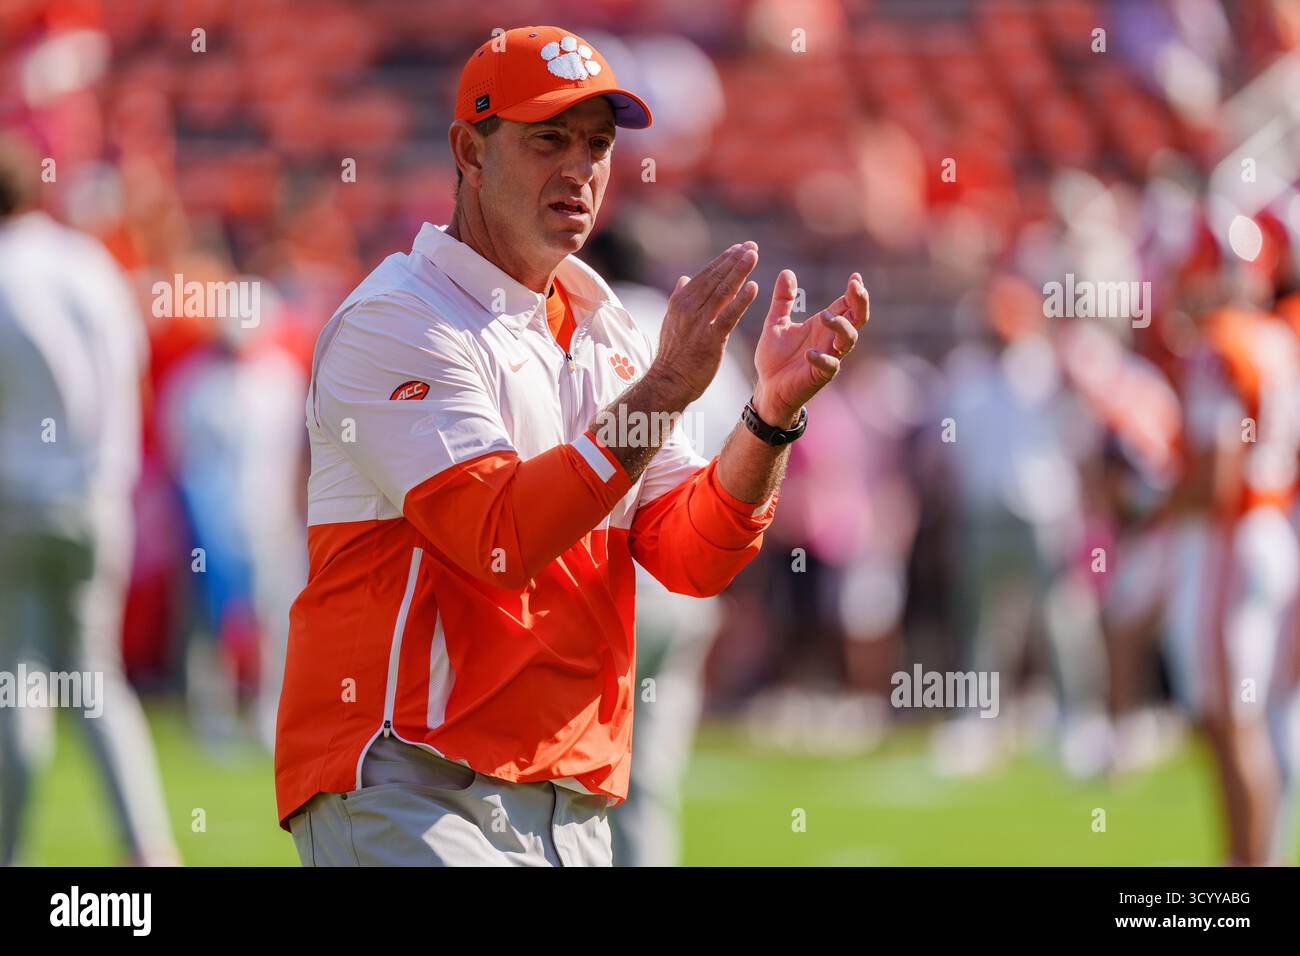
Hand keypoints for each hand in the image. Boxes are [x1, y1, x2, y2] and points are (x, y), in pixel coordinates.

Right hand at [648, 242, 759, 403]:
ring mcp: (699, 323)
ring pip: (722, 291)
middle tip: (751, 246)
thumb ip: (679, 298)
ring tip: (753, 256)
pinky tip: (753, 287)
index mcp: (680, 301)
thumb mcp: (671, 321)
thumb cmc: (673, 354)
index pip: (706, 275)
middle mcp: (688, 308)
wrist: (669, 382)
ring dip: (739, 272)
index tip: (739, 248)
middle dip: (734, 260)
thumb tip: (684, 278)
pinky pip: (728, 315)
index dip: (724, 260)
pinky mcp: (710, 339)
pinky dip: (741, 300)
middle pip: (716, 278)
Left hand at [752, 270, 868, 426]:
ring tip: (824, 315)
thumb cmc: (775, 357)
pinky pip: (830, 366)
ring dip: (841, 326)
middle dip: (859, 303)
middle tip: (856, 288)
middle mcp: (830, 339)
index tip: (855, 277)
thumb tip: (787, 272)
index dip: (854, 292)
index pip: (846, 305)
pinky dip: (822, 358)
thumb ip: (782, 300)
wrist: (767, 388)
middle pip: (857, 319)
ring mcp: (828, 357)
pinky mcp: (820, 376)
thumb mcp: (775, 323)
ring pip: (849, 340)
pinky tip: (810, 353)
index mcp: (822, 326)